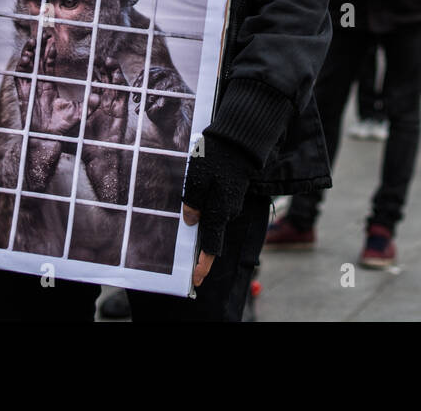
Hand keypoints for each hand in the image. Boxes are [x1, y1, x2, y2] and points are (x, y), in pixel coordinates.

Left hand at [181, 134, 255, 288]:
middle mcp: (228, 211)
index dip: (202, 265)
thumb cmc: (216, 157)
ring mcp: (231, 202)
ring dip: (200, 212)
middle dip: (196, 234)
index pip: (211, 247)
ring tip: (185, 200)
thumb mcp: (196, 178)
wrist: (241, 139)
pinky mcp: (232, 191)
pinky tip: (196, 189)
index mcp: (219, 212)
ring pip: (211, 215)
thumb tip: (190, 219)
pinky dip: (205, 202)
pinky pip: (216, 203)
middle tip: (179, 235)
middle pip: (209, 231)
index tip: (195, 280)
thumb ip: (191, 202)